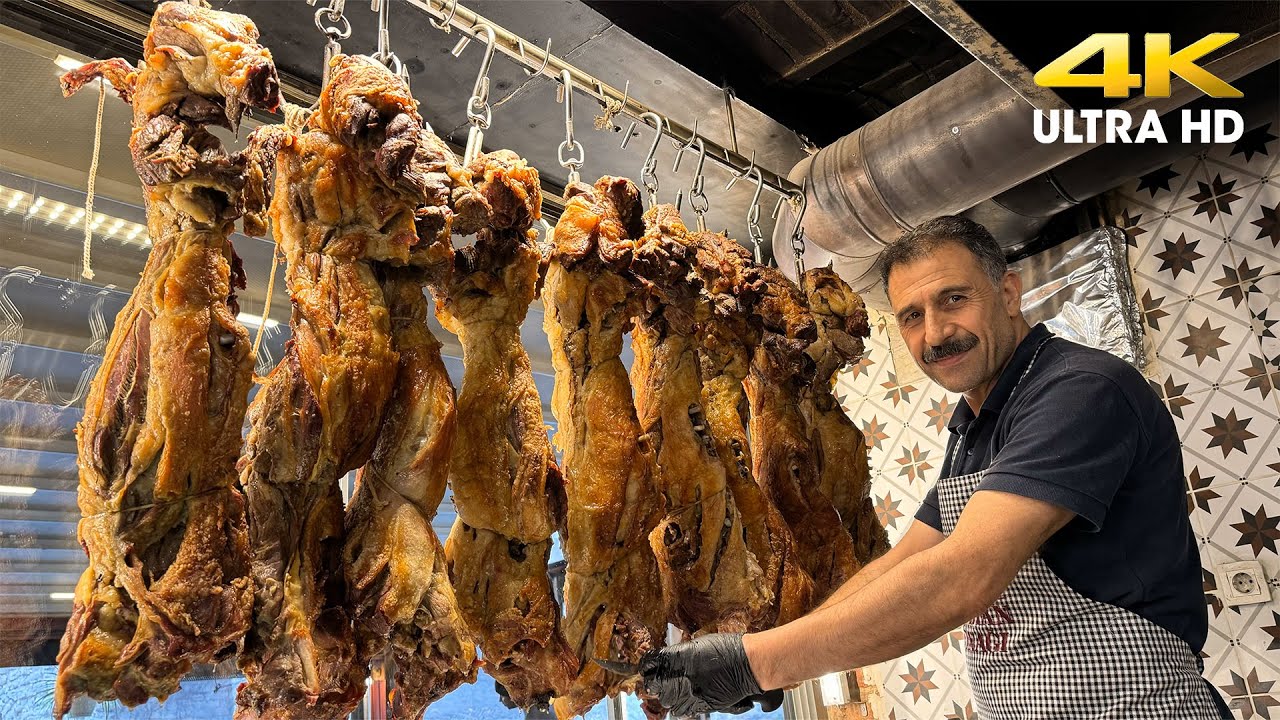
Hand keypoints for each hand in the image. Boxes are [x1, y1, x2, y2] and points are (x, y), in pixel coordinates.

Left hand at [639, 633, 783, 716]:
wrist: (747, 664)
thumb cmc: (726, 649)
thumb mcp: (697, 644)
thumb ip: (679, 654)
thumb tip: (666, 662)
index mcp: (679, 657)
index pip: (651, 663)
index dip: (646, 666)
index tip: (646, 667)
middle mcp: (682, 677)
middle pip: (655, 685)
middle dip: (655, 683)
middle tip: (657, 681)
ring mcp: (692, 693)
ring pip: (667, 701)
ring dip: (668, 696)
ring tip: (673, 690)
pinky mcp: (702, 705)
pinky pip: (682, 710)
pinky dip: (680, 706)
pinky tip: (684, 698)